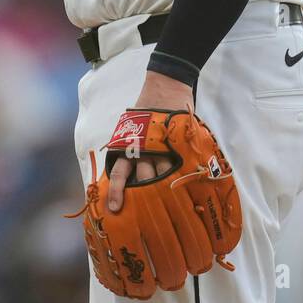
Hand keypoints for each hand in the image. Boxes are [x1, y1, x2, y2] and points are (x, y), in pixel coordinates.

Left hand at [106, 71, 194, 211]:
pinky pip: (181, 166)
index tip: (115, 208)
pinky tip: (187, 187)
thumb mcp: (129, 129)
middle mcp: (144, 149)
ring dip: (165, 190)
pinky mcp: (179, 143)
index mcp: (128, 146)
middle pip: (144, 179)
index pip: (120, 173)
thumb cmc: (144, 112)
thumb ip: (126, 150)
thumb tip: (122, 177)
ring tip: (169, 207)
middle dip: (144, 196)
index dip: (117, 192)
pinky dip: (182, 177)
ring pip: (163, 175)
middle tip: (146, 214)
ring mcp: (163, 147)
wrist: (165, 88)